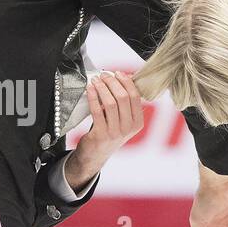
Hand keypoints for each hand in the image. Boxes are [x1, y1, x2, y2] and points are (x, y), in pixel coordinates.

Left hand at [67, 71, 145, 189]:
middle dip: (112, 82)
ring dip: (102, 88)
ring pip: (110, 103)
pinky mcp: (102, 134)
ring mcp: (116, 132)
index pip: (135, 97)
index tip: (117, 73)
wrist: (96, 153)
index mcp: (137, 123)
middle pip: (123, 98)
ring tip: (96, 80)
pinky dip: (93, 97)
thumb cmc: (109, 132)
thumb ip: (125, 103)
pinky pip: (97, 111)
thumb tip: (125, 78)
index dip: (126, 82)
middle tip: (104, 75)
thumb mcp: (123, 120)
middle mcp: (129, 128)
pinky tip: (90, 89)